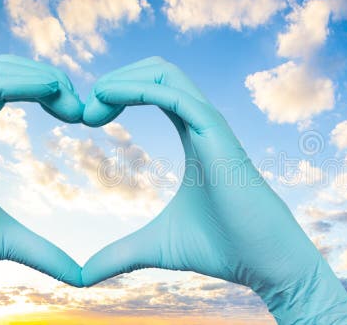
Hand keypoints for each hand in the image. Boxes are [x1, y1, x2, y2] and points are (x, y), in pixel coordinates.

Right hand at [0, 55, 83, 323]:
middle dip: (49, 76)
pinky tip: (48, 90)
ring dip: (36, 74)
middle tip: (81, 106)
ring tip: (68, 96)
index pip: (13, 87)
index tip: (81, 114)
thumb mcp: (7, 241)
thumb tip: (80, 277)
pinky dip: (14, 83)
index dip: (48, 89)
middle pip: (6, 68)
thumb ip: (43, 252)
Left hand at [80, 57, 346, 323]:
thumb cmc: (221, 249)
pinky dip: (138, 89)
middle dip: (116, 78)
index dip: (117, 93)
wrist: (264, 261)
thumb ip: (118, 254)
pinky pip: (176, 96)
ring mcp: (211, 126)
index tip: (87, 121)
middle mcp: (202, 123)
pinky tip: (106, 99)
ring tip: (93, 104)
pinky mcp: (217, 135)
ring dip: (123, 78)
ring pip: (166, 72)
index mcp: (192, 135)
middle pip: (157, 69)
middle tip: (85, 112)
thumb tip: (82, 278)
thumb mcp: (155, 247)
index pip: (154, 90)